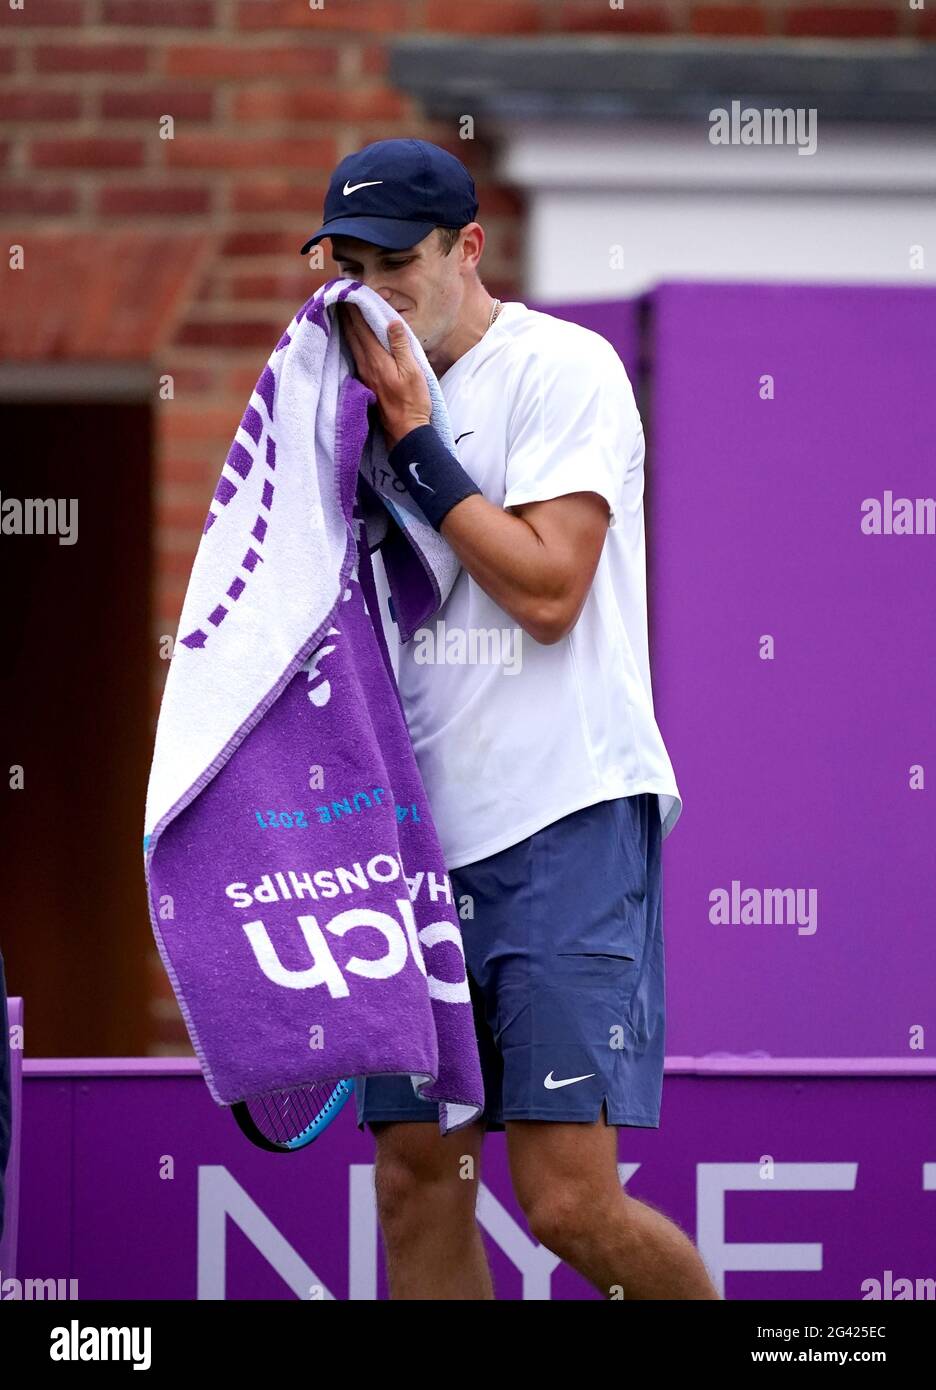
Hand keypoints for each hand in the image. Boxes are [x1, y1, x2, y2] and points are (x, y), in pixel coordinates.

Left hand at [338, 302, 431, 449]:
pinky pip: (355, 355)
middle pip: (351, 334)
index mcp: (376, 359)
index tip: (347, 292)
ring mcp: (364, 374)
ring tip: (341, 311)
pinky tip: (351, 338)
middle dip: (345, 313)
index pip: (361, 327)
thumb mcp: (413, 371)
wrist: (406, 431)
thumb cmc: (413, 402)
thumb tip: (392, 321)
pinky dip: (351, 341)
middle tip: (339, 295)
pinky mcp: (366, 382)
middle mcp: (365, 365)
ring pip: (351, 344)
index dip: (354, 309)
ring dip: (346, 326)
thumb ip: (400, 345)